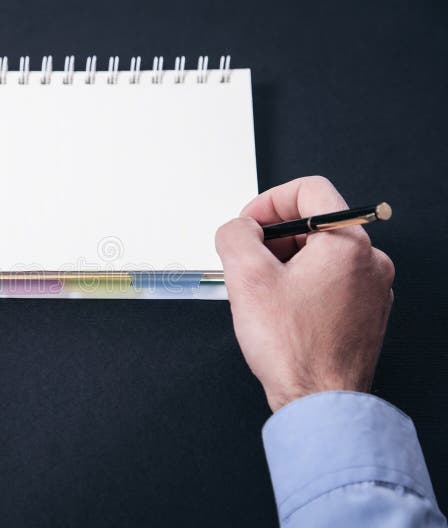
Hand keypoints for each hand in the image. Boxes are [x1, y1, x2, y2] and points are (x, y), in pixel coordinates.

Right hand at [215, 176, 394, 411]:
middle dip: (273, 239)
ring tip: (262, 294)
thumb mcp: (246, 279)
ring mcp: (372, 289)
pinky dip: (301, 286)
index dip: (269, 201)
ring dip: (285, 264)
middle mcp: (370, 262)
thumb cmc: (294, 349)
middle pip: (314, 225)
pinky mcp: (366, 313)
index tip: (249, 224)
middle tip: (247, 263)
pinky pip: (330, 283)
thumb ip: (235, 236)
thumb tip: (239, 229)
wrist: (320, 403)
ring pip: (320, 256)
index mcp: (348, 243)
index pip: (309, 190)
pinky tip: (281, 312)